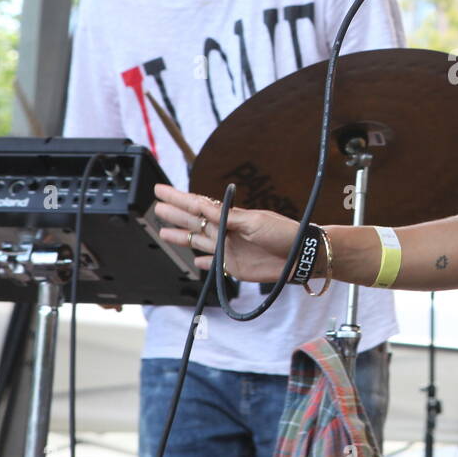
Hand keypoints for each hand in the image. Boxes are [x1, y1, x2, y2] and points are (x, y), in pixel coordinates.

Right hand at [154, 183, 299, 284]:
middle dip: (174, 215)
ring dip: (180, 236)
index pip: (198, 205)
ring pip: (198, 241)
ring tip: (162, 231)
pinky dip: (203, 262)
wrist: (302, 256)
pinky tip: (193, 260)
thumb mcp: (254, 222)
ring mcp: (229, 249)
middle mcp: (226, 231)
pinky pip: (213, 263)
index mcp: (231, 216)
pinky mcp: (234, 266)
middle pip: (193, 222)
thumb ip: (226, 216)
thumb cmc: (284, 234)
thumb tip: (202, 205)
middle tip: (155, 208)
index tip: (160, 190)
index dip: (178, 198)